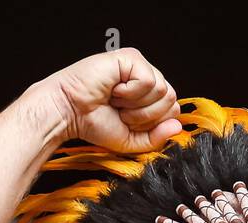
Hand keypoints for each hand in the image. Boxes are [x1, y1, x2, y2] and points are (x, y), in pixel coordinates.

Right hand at [44, 48, 181, 152]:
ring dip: (136, 105)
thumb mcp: (132, 140)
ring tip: (116, 100)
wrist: (69, 113)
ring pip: (162, 91)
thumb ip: (157, 137)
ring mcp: (139, 65)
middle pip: (171, 101)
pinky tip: (114, 89)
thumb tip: (178, 126)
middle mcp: (146, 76)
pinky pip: (149, 81)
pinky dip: (131, 93)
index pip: (172, 111)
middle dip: (145, 116)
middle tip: (120, 111)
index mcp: (148, 94)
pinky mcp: (131, 57)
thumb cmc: (94, 123)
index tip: (127, 121)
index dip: (152, 124)